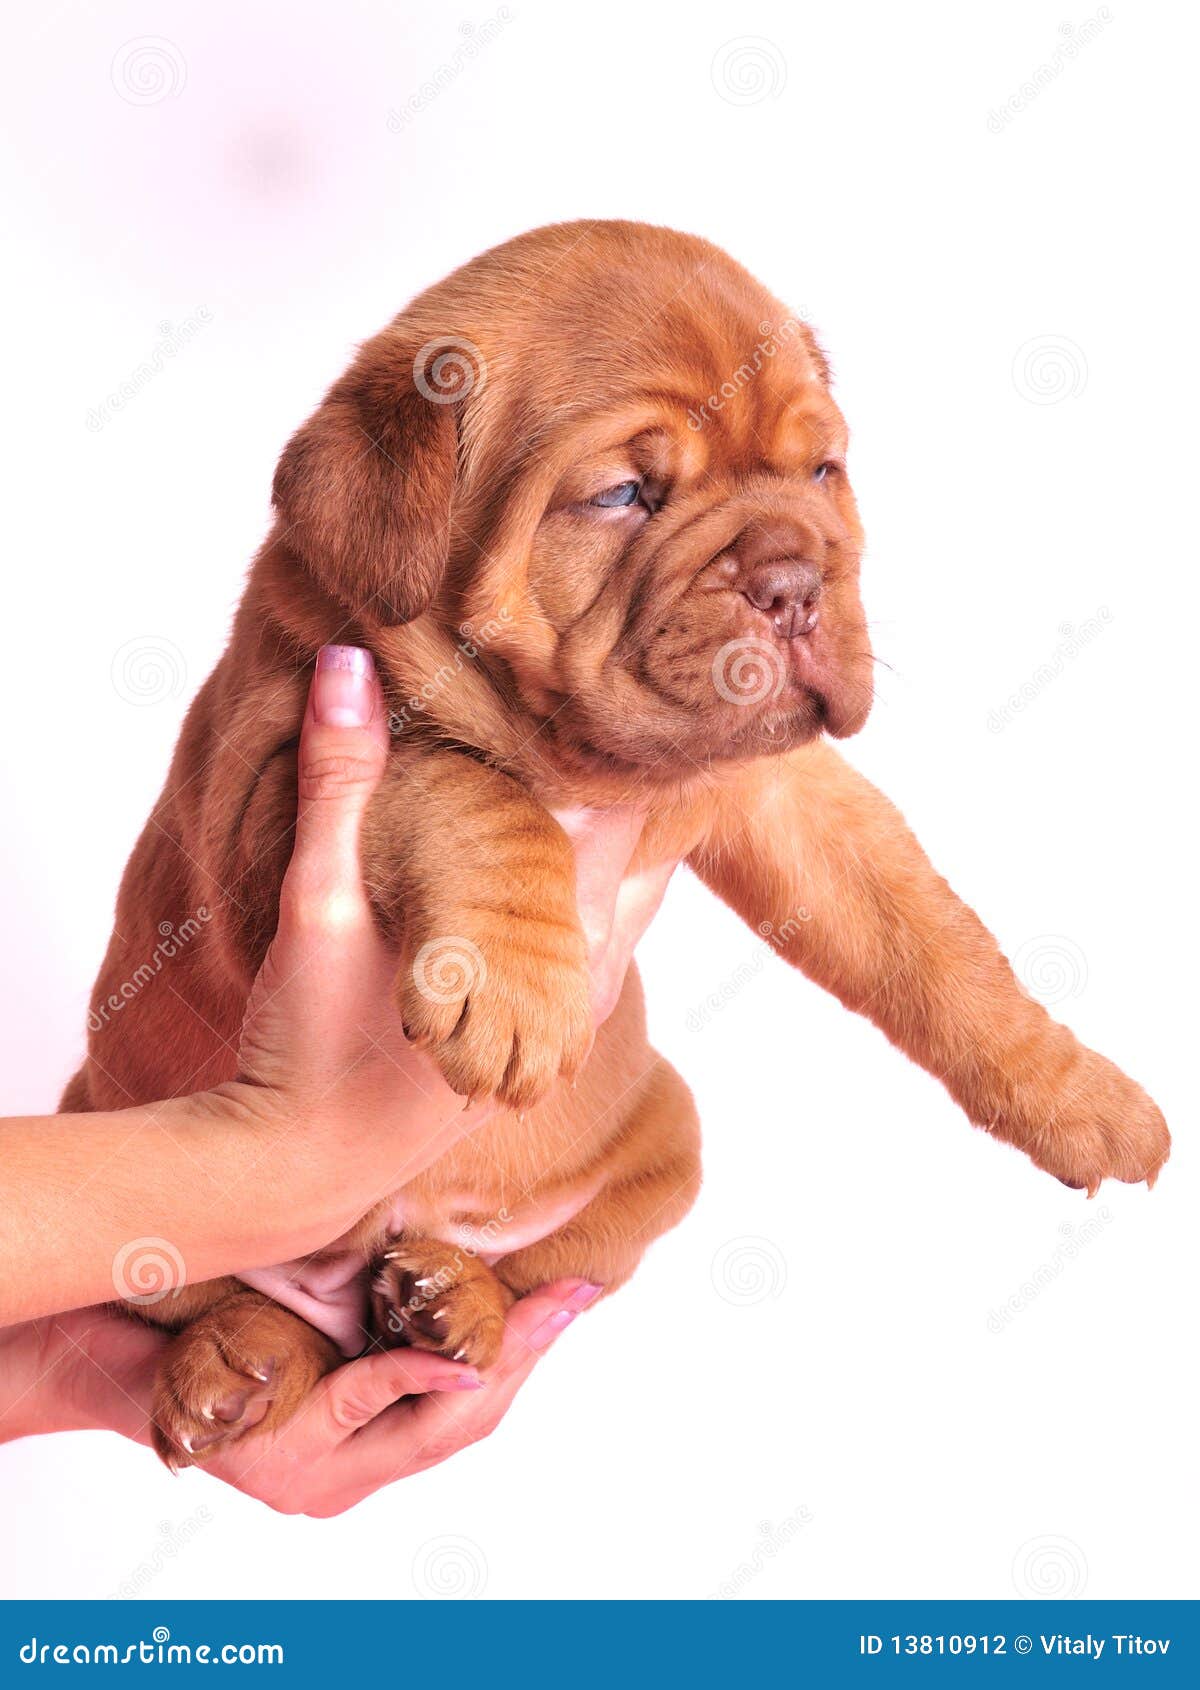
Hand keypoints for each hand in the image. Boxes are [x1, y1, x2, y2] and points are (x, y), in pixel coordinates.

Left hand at [1, 1281, 597, 1515]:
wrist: (106, 1353)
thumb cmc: (207, 1323)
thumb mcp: (314, 1308)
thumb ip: (380, 1304)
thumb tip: (456, 1245)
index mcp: (361, 1439)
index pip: (469, 1403)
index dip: (530, 1350)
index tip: (578, 1295)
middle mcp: (347, 1473)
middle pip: (469, 1420)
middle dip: (531, 1354)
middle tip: (579, 1296)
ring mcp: (318, 1477)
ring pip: (436, 1424)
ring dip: (496, 1365)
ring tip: (547, 1310)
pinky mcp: (287, 1460)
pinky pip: (367, 1408)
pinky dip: (416, 1377)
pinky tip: (457, 1351)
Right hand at [220, 646, 673, 1243]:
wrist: (291, 1172)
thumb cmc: (306, 1042)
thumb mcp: (319, 901)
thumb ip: (338, 782)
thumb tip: (347, 665)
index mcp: (539, 945)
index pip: (619, 832)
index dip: (634, 767)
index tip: (643, 704)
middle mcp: (569, 995)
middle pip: (635, 878)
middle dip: (635, 809)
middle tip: (637, 731)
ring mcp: (553, 1035)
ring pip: (615, 930)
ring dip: (614, 866)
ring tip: (620, 797)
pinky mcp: (525, 1057)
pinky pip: (584, 973)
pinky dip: (582, 917)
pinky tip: (560, 892)